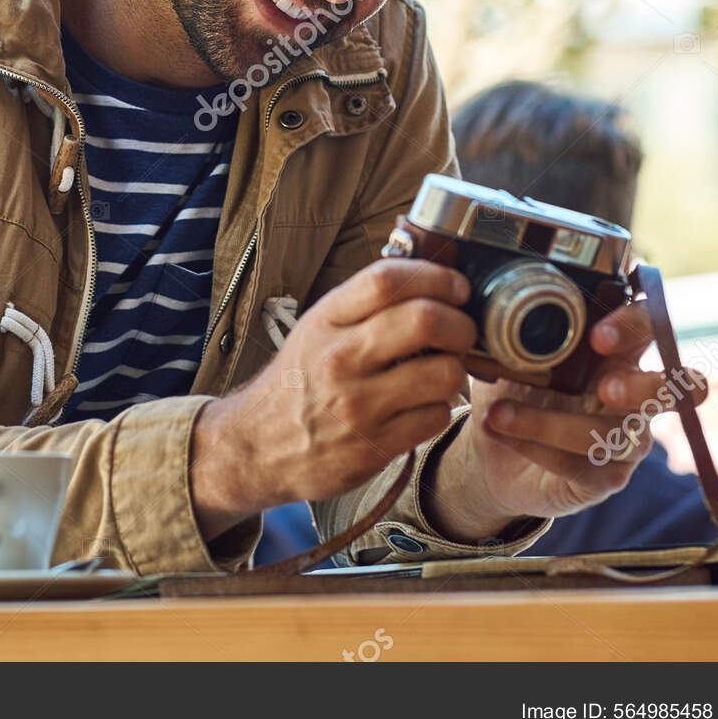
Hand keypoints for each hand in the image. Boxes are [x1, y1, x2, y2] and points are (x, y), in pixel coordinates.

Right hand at [189, 259, 472, 540]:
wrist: (255, 446)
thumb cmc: (298, 381)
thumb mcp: (317, 329)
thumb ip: (365, 303)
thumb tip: (429, 271)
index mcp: (326, 320)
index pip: (387, 280)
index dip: (435, 276)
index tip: (456, 286)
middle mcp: (339, 359)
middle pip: (425, 320)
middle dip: (460, 324)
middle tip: (462, 331)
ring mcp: (357, 405)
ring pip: (443, 373)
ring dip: (454, 371)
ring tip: (439, 373)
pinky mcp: (373, 447)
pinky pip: (436, 417)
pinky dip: (439, 409)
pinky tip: (420, 407)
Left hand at [423, 301, 708, 541]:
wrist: (489, 453)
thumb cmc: (512, 392)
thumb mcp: (511, 354)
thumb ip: (520, 328)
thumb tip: (501, 297)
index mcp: (618, 351)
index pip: (650, 326)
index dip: (635, 328)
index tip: (599, 337)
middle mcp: (634, 394)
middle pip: (677, 388)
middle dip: (643, 387)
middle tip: (604, 388)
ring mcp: (625, 439)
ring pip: (612, 434)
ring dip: (548, 423)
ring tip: (498, 414)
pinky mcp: (605, 478)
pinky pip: (582, 466)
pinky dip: (536, 447)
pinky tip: (500, 432)